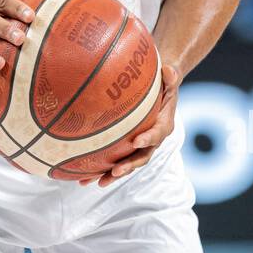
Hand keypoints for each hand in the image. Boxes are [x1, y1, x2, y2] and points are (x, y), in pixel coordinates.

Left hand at [80, 63, 179, 187]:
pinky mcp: (126, 147)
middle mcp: (151, 140)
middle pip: (141, 157)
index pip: (157, 135)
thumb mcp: (169, 76)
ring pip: (126, 163)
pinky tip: (81, 177)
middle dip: (128, 166)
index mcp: (164, 125)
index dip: (148, 139)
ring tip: (96, 182)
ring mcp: (138, 146)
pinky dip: (99, 169)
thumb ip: (171, 75)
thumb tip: (168, 70)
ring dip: (112, 174)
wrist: (160, 90)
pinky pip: (113, 159)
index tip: (136, 142)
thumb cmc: (163, 81)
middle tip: (116, 172)